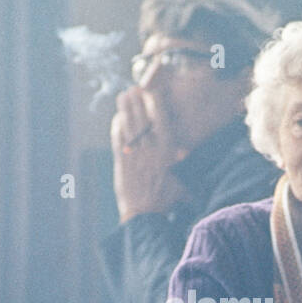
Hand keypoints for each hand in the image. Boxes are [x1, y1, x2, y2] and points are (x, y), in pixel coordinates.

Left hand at [111, 85, 185, 221]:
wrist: (145, 213)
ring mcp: (134, 153)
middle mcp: (150, 147)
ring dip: (124, 108)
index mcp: (167, 149)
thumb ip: (182, 162)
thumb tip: (185, 151)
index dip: (154, 100)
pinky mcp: (121, 160)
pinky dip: (116, 127)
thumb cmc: (167, 197)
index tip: (151, 89)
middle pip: (141, 116)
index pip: (160, 117)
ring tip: (123, 96)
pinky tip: (117, 119)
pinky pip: (117, 139)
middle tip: (133, 88)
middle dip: (136, 100)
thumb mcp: (183, 178)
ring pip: (128, 124)